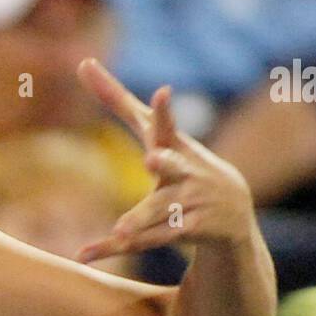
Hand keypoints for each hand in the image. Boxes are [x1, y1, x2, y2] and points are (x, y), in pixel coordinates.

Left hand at [75, 59, 256, 262]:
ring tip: (121, 229)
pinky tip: (87, 253)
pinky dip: (115, 248)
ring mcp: (191, 201)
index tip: (163, 93)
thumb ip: (120, 102)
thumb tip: (83, 62)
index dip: (163, 111)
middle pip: (171, 166)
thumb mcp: (156, 135)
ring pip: (157, 210)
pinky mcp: (192, 230)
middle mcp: (186, 172)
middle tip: (152, 160)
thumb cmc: (183, 166)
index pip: (164, 126)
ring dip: (139, 219)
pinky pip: (151, 240)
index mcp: (175, 146)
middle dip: (164, 162)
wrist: (233, 217)